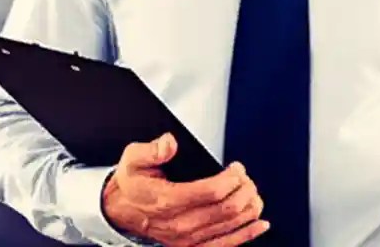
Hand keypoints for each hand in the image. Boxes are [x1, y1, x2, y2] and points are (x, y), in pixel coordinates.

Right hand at [101, 132, 270, 246]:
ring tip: (252, 192)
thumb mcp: (133, 159)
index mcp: (167, 201)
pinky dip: (246, 234)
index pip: (211, 192)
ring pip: (230, 226)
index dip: (231, 179)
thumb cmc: (131, 185)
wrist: (120, 211)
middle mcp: (179, 223)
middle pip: (226, 209)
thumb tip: (169, 143)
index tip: (237, 168)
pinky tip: (259, 224)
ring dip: (249, 208)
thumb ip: (151, 150)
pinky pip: (225, 245)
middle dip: (244, 190)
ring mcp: (187, 239)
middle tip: (245, 177)